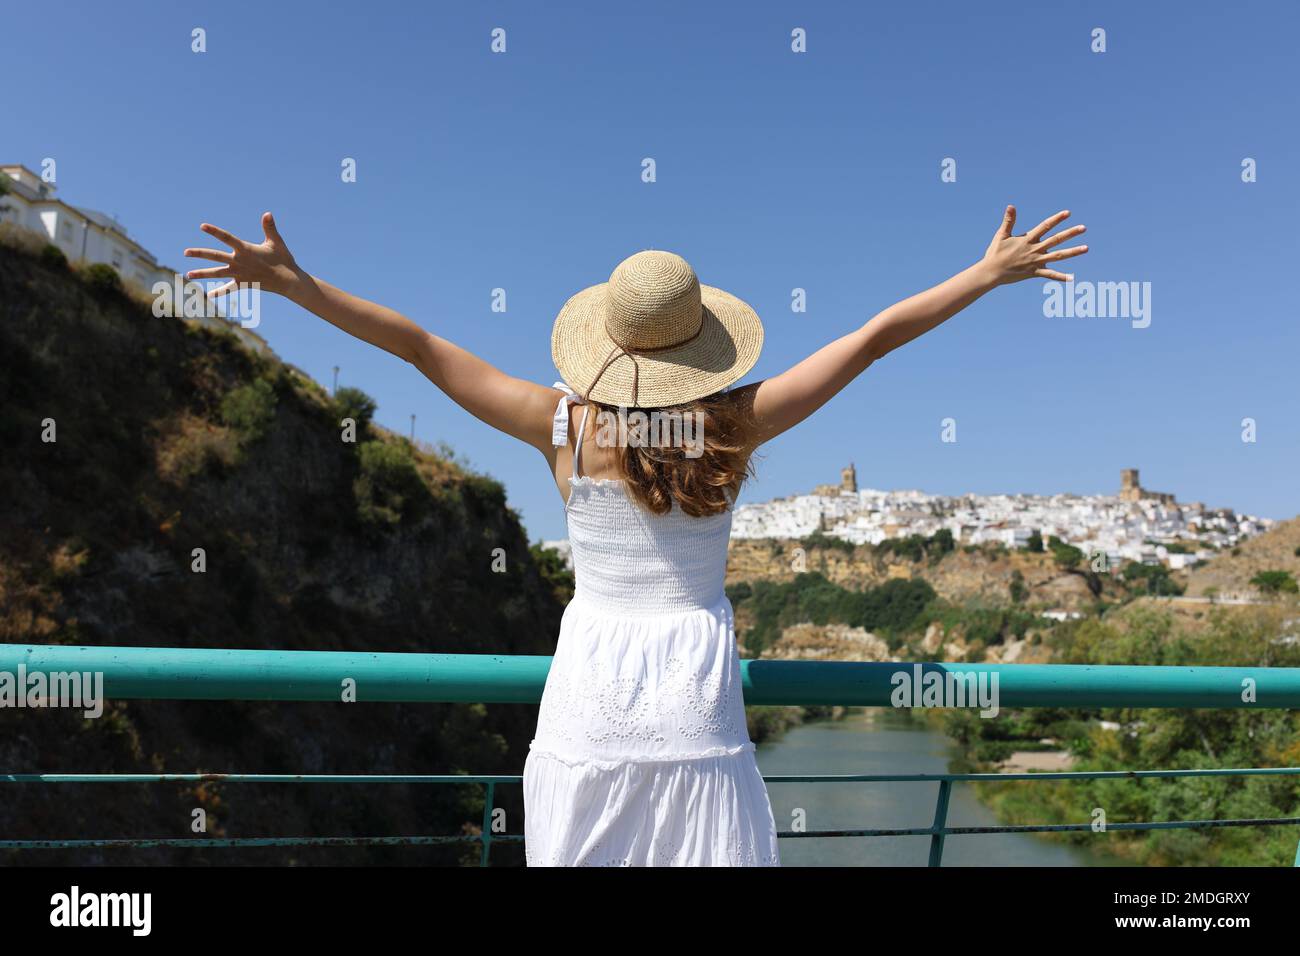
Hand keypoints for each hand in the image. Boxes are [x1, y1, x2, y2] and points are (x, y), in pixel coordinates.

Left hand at [184, 212, 300, 297]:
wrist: (288, 281)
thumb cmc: (283, 259)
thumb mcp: (276, 242)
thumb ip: (269, 228)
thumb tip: (267, 213)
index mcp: (245, 249)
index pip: (226, 238)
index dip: (214, 232)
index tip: (202, 226)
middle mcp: (239, 262)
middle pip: (215, 256)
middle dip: (199, 254)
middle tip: (185, 252)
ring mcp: (240, 274)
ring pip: (217, 273)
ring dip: (202, 273)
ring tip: (188, 274)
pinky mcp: (243, 283)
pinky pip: (229, 288)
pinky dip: (220, 292)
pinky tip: (209, 294)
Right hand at [979, 205, 1087, 284]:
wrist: (991, 272)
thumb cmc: (995, 253)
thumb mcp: (1001, 235)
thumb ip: (1009, 221)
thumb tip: (1011, 206)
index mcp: (1027, 239)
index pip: (1045, 226)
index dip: (1056, 219)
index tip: (1068, 213)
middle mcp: (1034, 250)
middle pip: (1056, 240)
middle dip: (1070, 233)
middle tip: (1084, 228)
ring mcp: (1035, 262)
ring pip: (1058, 256)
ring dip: (1073, 252)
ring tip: (1086, 248)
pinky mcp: (1034, 273)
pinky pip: (1050, 275)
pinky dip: (1061, 277)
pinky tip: (1072, 278)